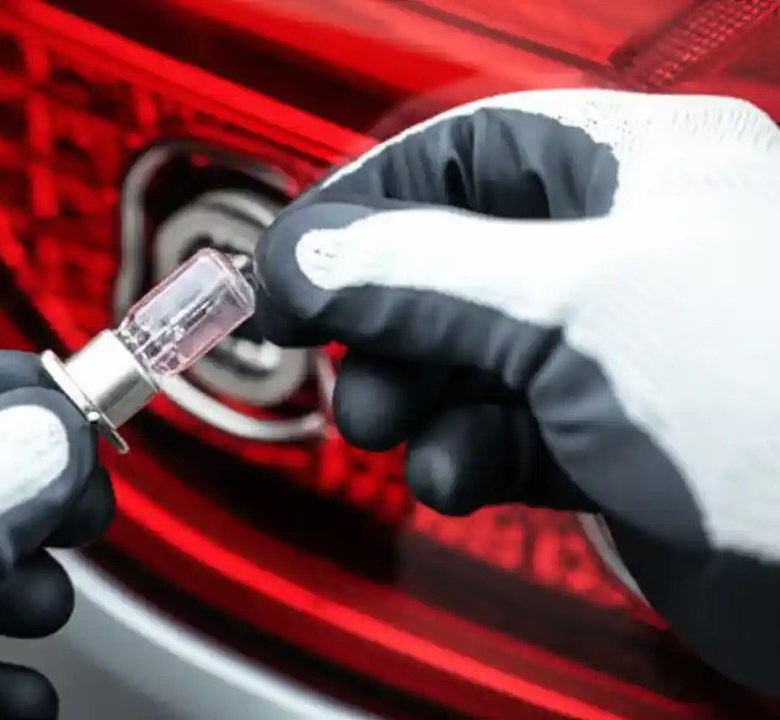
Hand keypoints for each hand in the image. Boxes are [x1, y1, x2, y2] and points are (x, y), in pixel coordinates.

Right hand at [253, 89, 779, 693]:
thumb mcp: (570, 311)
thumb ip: (416, 273)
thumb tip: (305, 255)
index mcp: (644, 168)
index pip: (463, 151)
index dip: (363, 203)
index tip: (288, 261)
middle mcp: (632, 248)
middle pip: (451, 258)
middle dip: (381, 316)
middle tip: (329, 353)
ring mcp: (622, 347)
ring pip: (466, 351)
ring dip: (412, 392)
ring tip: (390, 425)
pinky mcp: (613, 435)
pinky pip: (498, 427)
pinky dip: (458, 451)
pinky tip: (454, 474)